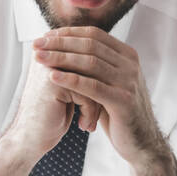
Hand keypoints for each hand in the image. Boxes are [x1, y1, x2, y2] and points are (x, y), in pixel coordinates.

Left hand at [33, 26, 176, 175]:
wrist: (141, 142)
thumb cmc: (119, 113)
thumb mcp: (110, 83)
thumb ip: (97, 65)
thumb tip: (66, 45)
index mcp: (128, 56)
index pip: (94, 34)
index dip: (67, 33)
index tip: (44, 37)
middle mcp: (131, 65)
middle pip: (90, 45)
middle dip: (59, 43)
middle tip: (35, 44)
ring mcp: (129, 82)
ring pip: (90, 63)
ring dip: (60, 58)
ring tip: (38, 58)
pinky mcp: (124, 101)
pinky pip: (92, 86)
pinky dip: (70, 80)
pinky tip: (52, 77)